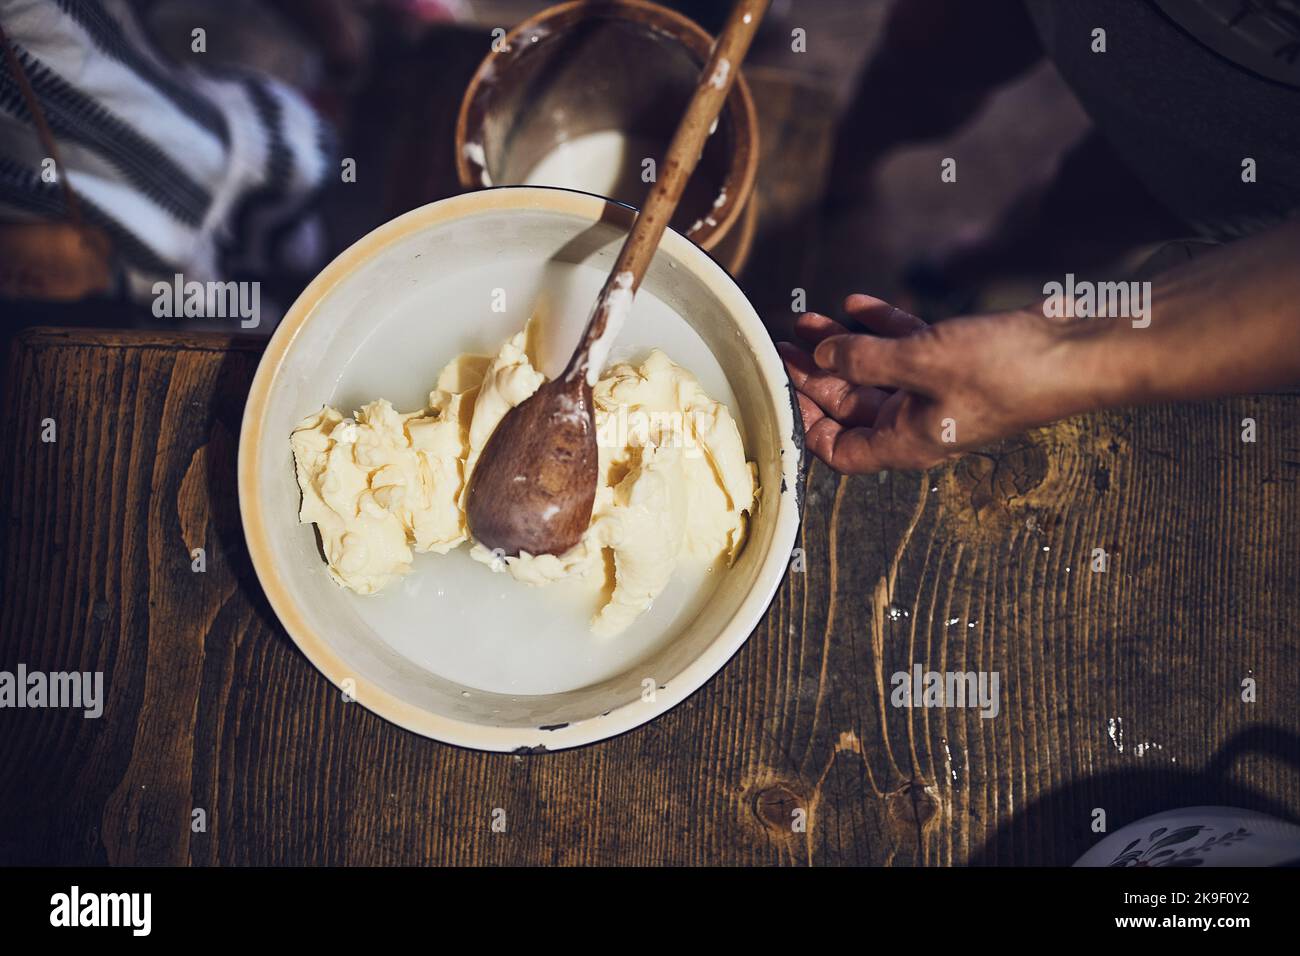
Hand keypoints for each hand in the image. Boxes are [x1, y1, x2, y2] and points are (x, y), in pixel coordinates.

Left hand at [777, 294, 1100, 473]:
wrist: (1078, 349)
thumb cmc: (1007, 369)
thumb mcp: (922, 362)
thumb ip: (865, 361)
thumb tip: (822, 358)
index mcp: (908, 441)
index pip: (842, 450)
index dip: (807, 426)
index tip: (781, 394)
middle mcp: (919, 421)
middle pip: (851, 404)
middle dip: (816, 375)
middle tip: (784, 347)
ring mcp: (938, 390)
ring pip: (875, 370)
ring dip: (841, 345)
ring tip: (808, 320)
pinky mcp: (957, 358)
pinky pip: (906, 346)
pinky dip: (880, 327)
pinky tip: (855, 304)